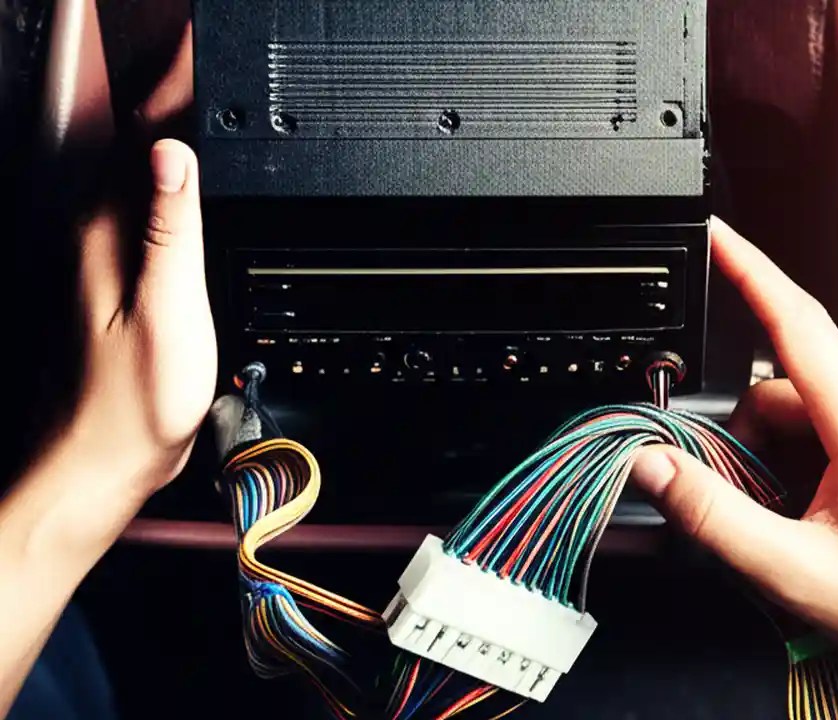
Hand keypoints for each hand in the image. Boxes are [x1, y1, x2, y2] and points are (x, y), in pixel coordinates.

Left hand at [0, 29, 210, 714]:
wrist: (103, 459)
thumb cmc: (132, 401)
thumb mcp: (169, 311)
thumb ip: (172, 228)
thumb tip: (173, 153)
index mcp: (108, 233)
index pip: (144, 137)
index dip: (174, 85)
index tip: (202, 44)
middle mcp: (96, 235)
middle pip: (133, 141)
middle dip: (169, 90)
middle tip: (206, 51)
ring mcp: (105, 256)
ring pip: (135, 170)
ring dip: (166, 128)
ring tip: (198, 91)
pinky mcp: (119, 278)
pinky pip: (144, 205)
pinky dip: (167, 175)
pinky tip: (184, 171)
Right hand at [630, 218, 837, 718]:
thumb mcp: (795, 570)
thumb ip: (713, 515)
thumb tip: (656, 469)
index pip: (796, 320)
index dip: (748, 269)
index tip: (715, 232)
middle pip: (783, 394)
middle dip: (747, 446)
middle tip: (748, 518)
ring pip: (807, 423)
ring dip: (779, 469)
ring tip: (798, 540)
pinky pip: (837, 440)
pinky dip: (808, 476)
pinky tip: (823, 531)